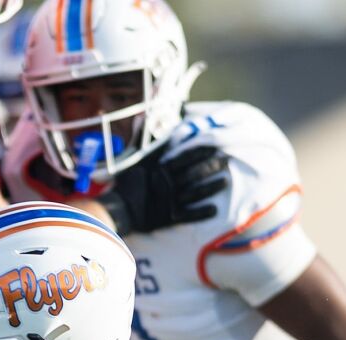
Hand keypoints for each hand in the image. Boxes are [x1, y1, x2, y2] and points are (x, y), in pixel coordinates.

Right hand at [97, 142, 228, 236]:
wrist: (117, 209)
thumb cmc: (124, 183)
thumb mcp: (132, 157)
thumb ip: (139, 137)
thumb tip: (141, 116)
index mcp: (162, 168)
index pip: (185, 157)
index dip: (201, 151)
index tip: (215, 145)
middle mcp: (169, 183)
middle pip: (194, 173)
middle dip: (211, 166)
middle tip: (228, 160)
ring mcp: (171, 200)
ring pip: (195, 192)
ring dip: (211, 187)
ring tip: (226, 182)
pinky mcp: (169, 217)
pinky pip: (189, 215)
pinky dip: (202, 213)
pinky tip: (215, 210)